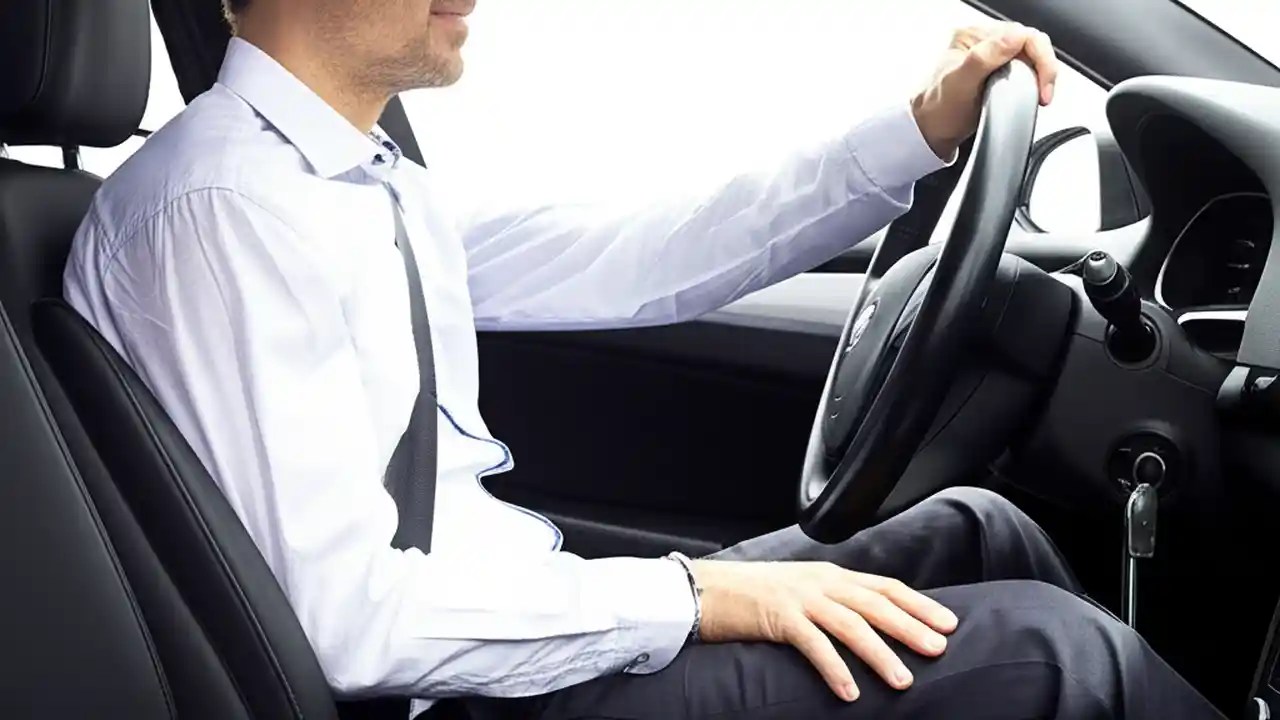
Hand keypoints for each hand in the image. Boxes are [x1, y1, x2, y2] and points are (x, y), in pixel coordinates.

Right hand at [690, 559, 958, 701]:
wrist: (706, 589)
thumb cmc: (753, 595)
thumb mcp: (801, 590)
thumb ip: (833, 601)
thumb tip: (870, 624)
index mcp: (830, 575)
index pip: (885, 586)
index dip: (918, 604)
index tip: (948, 622)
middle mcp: (821, 582)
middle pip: (876, 604)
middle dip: (911, 626)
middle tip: (940, 649)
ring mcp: (800, 598)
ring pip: (851, 624)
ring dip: (880, 653)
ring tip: (903, 680)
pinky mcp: (779, 618)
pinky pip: (814, 645)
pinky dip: (835, 669)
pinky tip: (850, 692)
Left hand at [912, 23, 1059, 159]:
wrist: (931, 130)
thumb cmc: (938, 108)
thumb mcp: (960, 83)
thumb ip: (985, 58)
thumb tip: (1015, 37)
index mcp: (974, 36)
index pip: (1022, 34)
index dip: (1040, 58)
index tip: (1042, 85)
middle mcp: (985, 42)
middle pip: (1032, 44)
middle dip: (1044, 68)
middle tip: (1044, 94)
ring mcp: (994, 56)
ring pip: (1033, 57)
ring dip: (1042, 75)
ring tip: (1039, 96)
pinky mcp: (1000, 71)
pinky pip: (1029, 69)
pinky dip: (1036, 81)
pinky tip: (1033, 95)